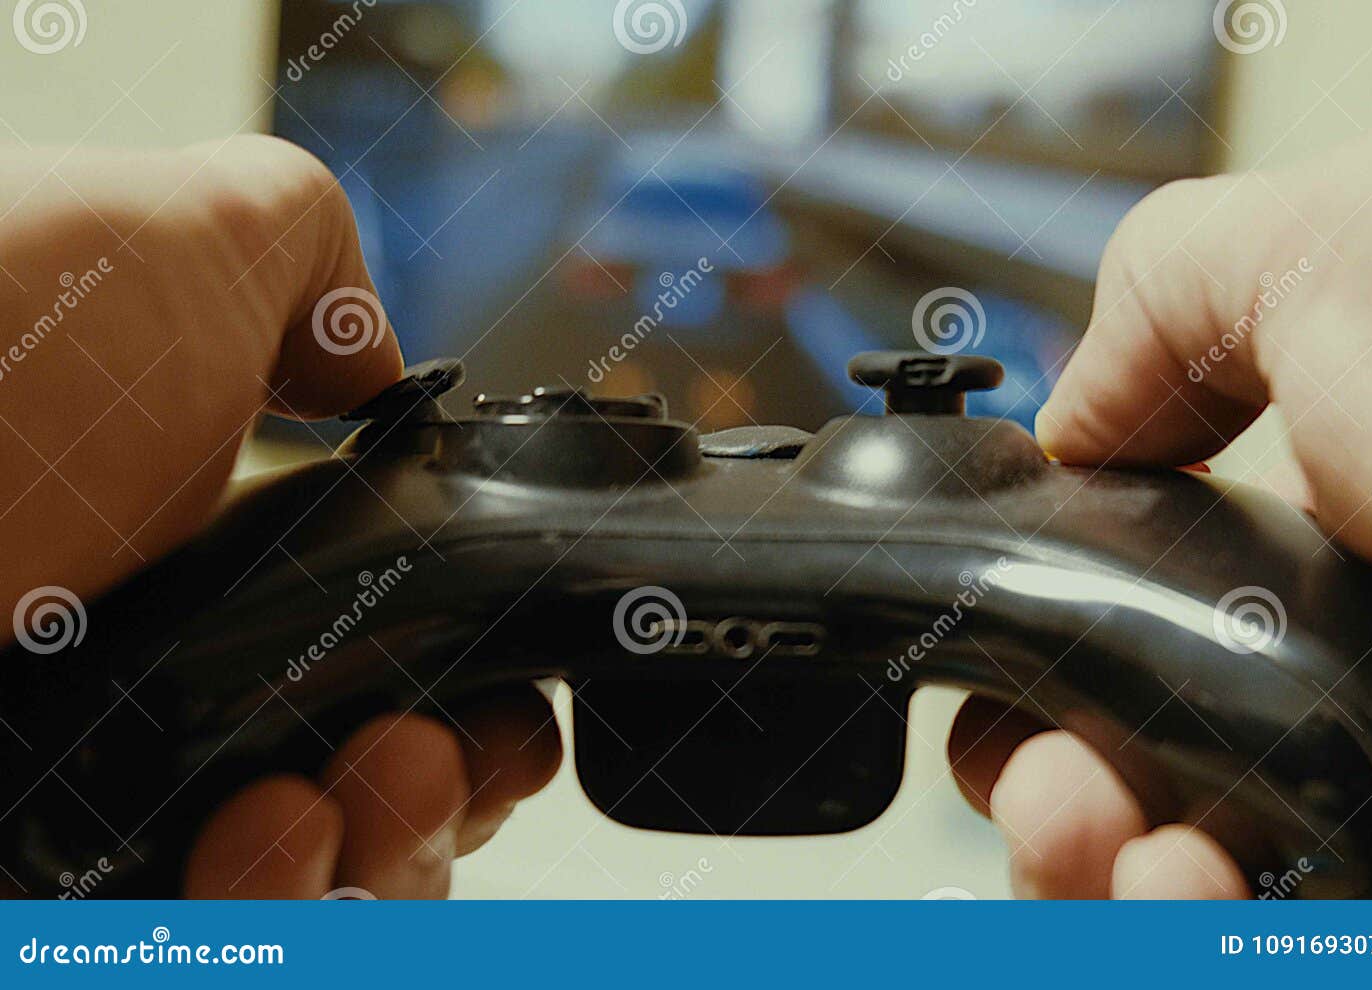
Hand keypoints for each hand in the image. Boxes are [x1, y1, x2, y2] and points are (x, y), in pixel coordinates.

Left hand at [0, 136, 559, 896]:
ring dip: (377, 861)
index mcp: (222, 568)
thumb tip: (368, 357)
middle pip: (371, 813)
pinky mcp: (54, 881)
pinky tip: (252, 842)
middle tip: (419, 754)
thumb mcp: (183, 236)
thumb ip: (308, 260)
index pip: (395, 684)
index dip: (478, 714)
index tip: (506, 713)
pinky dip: (266, 911)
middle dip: (436, 805)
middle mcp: (169, 690)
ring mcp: (100, 793)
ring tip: (335, 793)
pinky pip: (190, 936)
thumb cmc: (0, 334)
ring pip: (309, 898)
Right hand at [951, 103, 1371, 898]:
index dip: (1052, 696)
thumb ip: (1174, 305)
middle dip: (1066, 822)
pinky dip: (1241, 951)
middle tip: (1051, 802)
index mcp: (1344, 546)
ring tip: (1121, 862)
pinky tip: (1194, 909)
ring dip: (1129, 901)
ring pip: (1250, 905)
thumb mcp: (1340, 244)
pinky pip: (1367, 954)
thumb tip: (1076, 408)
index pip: (1151, 659)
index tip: (1009, 714)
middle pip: (1181, 805)